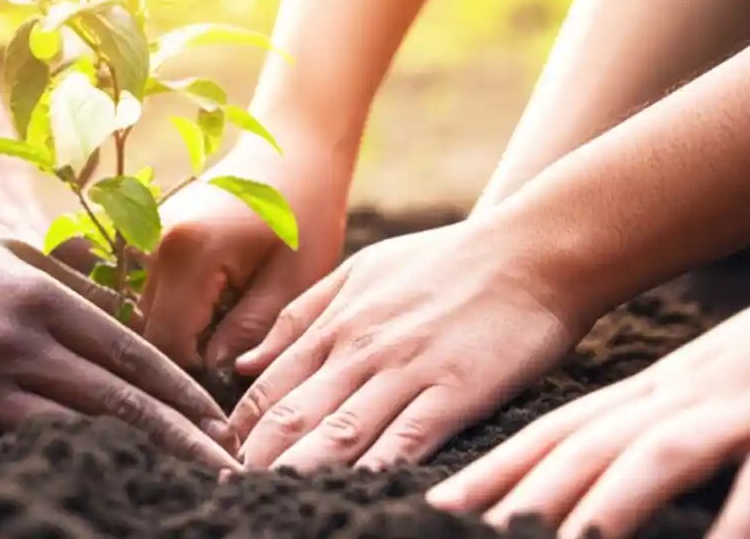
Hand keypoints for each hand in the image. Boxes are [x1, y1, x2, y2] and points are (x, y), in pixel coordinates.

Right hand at [0, 236, 240, 468]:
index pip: (129, 350)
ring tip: (184, 489)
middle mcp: (20, 334)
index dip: (182, 392)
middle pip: (120, 396)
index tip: (221, 425)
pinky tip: (107, 488)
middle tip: (230, 470)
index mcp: (40, 295)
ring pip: (82, 428)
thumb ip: (70, 282)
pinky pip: (26, 450)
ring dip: (140, 461)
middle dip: (183, 438)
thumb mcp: (4, 257)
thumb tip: (133, 316)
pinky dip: (74, 468)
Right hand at [140, 133, 349, 368]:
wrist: (294, 150)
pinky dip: (183, 314)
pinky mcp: (152, 238)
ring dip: (185, 338)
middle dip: (188, 362)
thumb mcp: (293, 282)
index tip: (230, 398)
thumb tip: (218, 379)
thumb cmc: (305, 210)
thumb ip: (251, 333)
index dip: (194, 381)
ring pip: (150, 317)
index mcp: (186, 252)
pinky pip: (156, 295)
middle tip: (234, 380)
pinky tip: (222, 315)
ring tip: (231, 343)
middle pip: (151, 333)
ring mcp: (146, 237)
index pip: (167, 344)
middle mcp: (152, 243)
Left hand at [229, 222, 587, 471]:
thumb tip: (240, 363)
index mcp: (335, 325)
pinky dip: (375, 467)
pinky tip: (352, 492)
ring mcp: (408, 370)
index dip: (239, 431)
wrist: (532, 251)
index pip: (269, 390)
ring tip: (268, 498)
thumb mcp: (359, 272)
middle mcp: (361, 349)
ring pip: (340, 432)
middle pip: (294, 416)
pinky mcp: (455, 390)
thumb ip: (299, 317)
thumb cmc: (444, 261)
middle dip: (256, 459)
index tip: (217, 460)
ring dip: (300, 470)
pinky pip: (407, 438)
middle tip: (227, 490)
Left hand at [428, 303, 749, 538]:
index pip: (555, 432)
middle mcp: (679, 396)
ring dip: (605, 502)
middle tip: (461, 525)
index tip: (438, 503)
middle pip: (586, 444)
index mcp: (650, 394)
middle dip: (521, 489)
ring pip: (657, 454)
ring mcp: (735, 408)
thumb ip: (638, 440)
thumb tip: (577, 499)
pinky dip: (738, 512)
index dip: (494, 469)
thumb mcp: (696, 402)